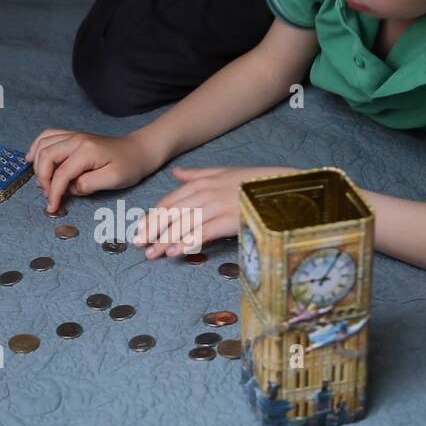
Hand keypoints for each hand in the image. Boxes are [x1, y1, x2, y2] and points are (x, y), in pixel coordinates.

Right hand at [25, 129, 158, 212]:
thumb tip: (69, 188)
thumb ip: (88, 184)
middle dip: (43, 179)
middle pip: (47, 156)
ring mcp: (73, 135)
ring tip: (41, 183)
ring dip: (37, 164)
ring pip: (44, 145)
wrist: (138, 151)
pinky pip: (47, 136)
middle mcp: (77, 139)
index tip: (52, 207)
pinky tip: (31, 158)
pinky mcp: (72, 136)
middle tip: (49, 197)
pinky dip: (36, 147)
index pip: (61, 173)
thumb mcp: (113, 180)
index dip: (54, 192)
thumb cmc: (129, 166)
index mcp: (87, 151)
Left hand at [133, 165, 298, 258]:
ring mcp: (218, 205)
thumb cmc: (254, 182)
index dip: (154, 216)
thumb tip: (176, 173)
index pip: (170, 200)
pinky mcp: (230, 218)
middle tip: (141, 245)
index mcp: (203, 182)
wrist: (284, 187)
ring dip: (166, 240)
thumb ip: (197, 174)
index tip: (141, 230)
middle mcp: (207, 192)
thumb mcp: (224, 172)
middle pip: (173, 213)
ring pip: (185, 224)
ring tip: (154, 254)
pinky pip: (204, 232)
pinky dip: (188, 241)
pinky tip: (176, 252)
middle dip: (155, 230)